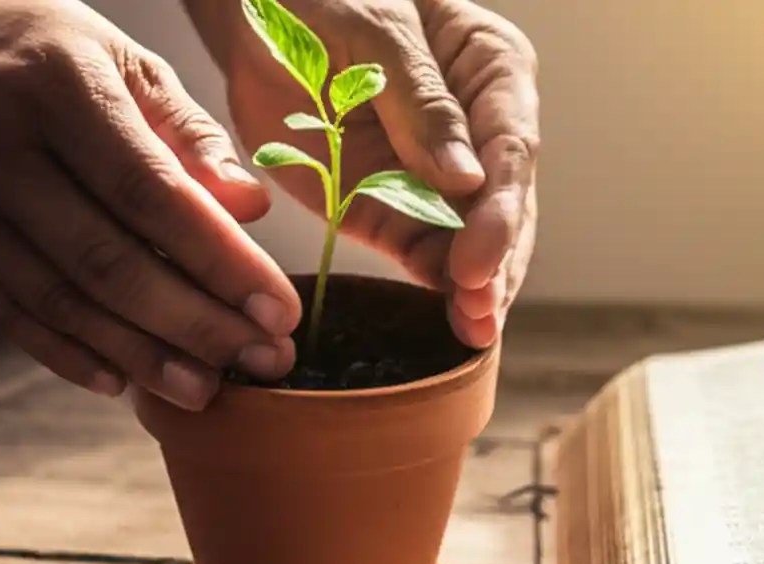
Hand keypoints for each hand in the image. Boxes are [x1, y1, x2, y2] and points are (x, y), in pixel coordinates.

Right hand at [0, 0, 303, 409]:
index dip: (221, 261)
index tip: (280, 309)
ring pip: (61, 301)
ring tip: (207, 389)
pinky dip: (68, 356)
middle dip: (197, 324)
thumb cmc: (46, 51)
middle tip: (263, 360)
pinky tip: (124, 382)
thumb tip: (251, 206)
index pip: (152, 193)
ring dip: (142, 356)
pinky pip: (8, 315)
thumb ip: (192, 133)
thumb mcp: (125, 62)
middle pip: (109, 262)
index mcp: (58, 90)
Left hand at [191, 0, 537, 347]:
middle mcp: (477, 130)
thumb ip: (420, 102)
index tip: (480, 260)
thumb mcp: (372, 30)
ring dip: (475, 288)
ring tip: (473, 331)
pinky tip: (449, 321)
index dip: (501, 210)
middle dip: (497, 262)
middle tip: (480, 311)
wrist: (251, 11)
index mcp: (491, 70)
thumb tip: (465, 183)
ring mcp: (438, 175)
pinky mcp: (392, 207)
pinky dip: (436, 288)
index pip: (511, 147)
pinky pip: (425, 253)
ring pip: (473, 240)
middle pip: (504, 204)